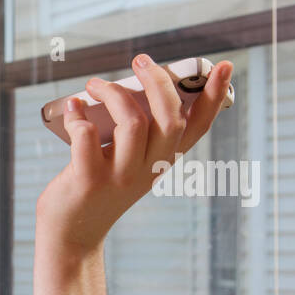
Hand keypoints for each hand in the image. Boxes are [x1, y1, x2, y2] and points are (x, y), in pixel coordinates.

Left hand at [36, 54, 234, 255]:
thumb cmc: (97, 189)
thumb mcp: (128, 163)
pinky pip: (87, 138)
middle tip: (139, 60)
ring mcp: (120, 176)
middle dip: (158, 81)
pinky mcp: (89, 181)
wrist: (71, 234)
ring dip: (113, 94)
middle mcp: (148, 170)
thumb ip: (136, 134)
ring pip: (133, 122)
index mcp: (162, 161)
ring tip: (94, 85)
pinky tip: (72, 109)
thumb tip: (130, 87)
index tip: (223, 66)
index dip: (214, 96)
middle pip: (169, 118)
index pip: (198, 127)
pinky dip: (77, 117)